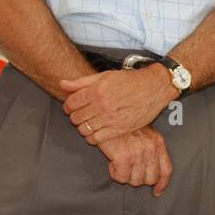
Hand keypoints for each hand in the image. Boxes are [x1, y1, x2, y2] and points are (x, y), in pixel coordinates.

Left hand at [60, 64, 175, 145]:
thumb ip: (81, 82)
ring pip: (84, 129)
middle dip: (75, 116)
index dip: (68, 106)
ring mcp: (110, 119)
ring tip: (88, 122)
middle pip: (76, 118)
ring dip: (83, 127)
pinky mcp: (119, 129)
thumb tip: (62, 84)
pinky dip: (92, 137)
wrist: (153, 88)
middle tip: (81, 114)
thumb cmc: (130, 81)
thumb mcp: (104, 76)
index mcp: (96, 91)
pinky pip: (96, 139)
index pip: (71, 104)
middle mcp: (102, 105)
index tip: (72, 107)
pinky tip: (96, 131)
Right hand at [98, 125, 172, 194]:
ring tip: (119, 162)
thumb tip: (149, 167)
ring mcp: (139, 154)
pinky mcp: (124, 157)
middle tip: (128, 169)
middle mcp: (151, 149)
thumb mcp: (143, 131)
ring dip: (125, 175)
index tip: (156, 191)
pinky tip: (112, 162)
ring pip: (135, 181)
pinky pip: (121, 178)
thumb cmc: (122, 124)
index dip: (162, 184)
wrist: (107, 114)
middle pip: (150, 179)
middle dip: (137, 178)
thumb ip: (150, 146)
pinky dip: (114, 173)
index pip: (166, 170)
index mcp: (158, 142)